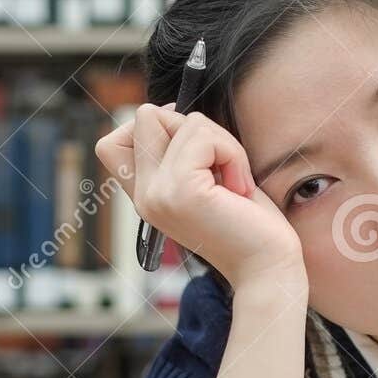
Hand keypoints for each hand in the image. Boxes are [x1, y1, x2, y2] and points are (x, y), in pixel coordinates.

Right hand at [94, 103, 303, 288]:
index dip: (154, 129)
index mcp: (145, 196)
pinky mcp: (181, 191)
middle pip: (145, 116)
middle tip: (219, 167)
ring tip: (232, 182)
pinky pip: (203, 135)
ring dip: (221, 142)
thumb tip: (171, 109)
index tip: (194, 152)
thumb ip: (180, 150)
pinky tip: (238, 187)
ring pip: (181, 120)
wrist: (266, 268)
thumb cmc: (248, 223)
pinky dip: (230, 152)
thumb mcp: (204, 178)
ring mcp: (157, 194)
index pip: (111, 143)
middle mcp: (144, 196)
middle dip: (193, 128)